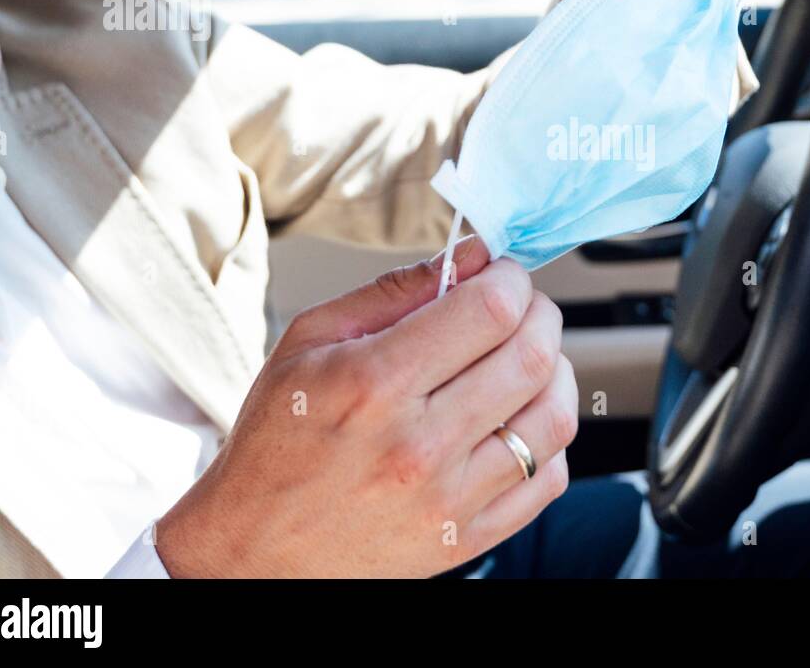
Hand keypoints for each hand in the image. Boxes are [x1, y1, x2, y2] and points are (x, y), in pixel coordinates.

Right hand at [155, 236, 576, 577]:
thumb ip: (395, 291)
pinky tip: (519, 421)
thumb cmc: (277, 442)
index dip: (511, 279)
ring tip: (527, 360)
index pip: (490, 311)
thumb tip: (471, 256)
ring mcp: (449, 500)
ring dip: (556, 373)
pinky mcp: (466, 540)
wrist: (253, 552)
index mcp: (375, 384)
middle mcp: (419, 445)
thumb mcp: (309, 342)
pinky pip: (546, 480)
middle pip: (532, 357)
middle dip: (541, 315)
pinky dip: (549, 441)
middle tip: (522, 309)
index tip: (503, 274)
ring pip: (553, 418)